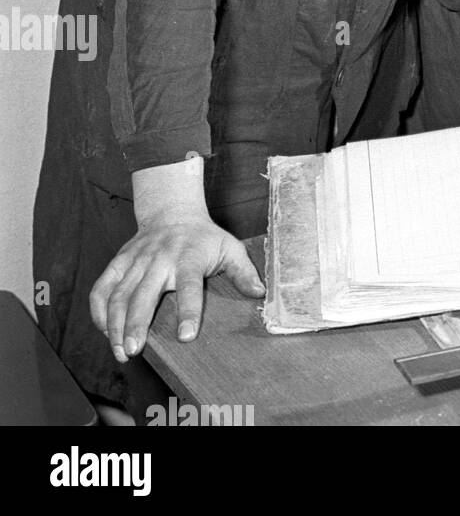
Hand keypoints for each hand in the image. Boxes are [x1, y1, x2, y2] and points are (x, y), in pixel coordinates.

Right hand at [90, 169, 262, 362]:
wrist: (172, 211)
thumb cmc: (204, 236)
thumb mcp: (230, 248)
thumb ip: (243, 272)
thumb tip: (259, 293)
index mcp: (189, 257)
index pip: (189, 286)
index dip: (189, 311)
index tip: (187, 336)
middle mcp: (159, 259)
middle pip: (144, 294)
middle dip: (137, 324)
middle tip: (134, 351)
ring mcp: (136, 260)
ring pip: (119, 295)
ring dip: (115, 325)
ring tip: (120, 350)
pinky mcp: (119, 262)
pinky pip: (102, 288)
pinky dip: (99, 311)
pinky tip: (105, 331)